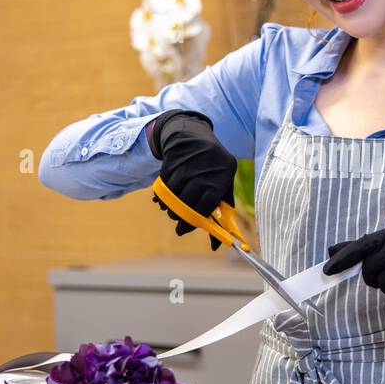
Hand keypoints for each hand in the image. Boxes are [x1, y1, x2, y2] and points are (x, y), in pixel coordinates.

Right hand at [149, 109, 236, 250]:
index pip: (205, 206)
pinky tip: (164, 197)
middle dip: (178, 215)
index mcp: (221, 178)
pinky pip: (163, 185)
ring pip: (173, 195)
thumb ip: (221, 215)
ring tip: (171, 208)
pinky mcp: (173, 160)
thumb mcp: (223, 186)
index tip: (184, 229)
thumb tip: (217, 246)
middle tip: (176, 220)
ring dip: (168, 206)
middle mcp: (204, 171)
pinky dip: (161, 194)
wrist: (195, 137)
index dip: (193, 220)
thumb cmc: (214, 169)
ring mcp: (187, 165)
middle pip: (186, 202)